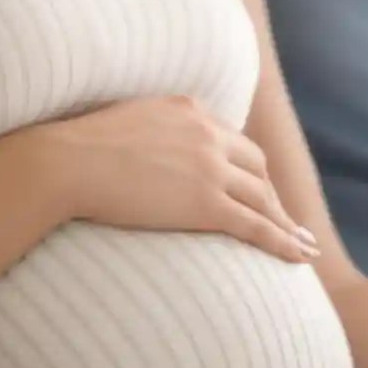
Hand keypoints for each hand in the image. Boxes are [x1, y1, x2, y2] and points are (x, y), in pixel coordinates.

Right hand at [29, 96, 317, 262]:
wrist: (63, 163)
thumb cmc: (74, 149)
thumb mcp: (125, 121)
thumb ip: (152, 130)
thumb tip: (149, 149)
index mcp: (190, 110)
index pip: (232, 142)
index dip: (248, 169)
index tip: (258, 187)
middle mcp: (209, 135)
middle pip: (256, 169)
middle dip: (273, 197)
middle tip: (287, 220)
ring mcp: (211, 168)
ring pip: (263, 199)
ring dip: (287, 224)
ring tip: (303, 245)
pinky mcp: (206, 203)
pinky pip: (256, 225)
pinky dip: (282, 242)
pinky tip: (298, 257)